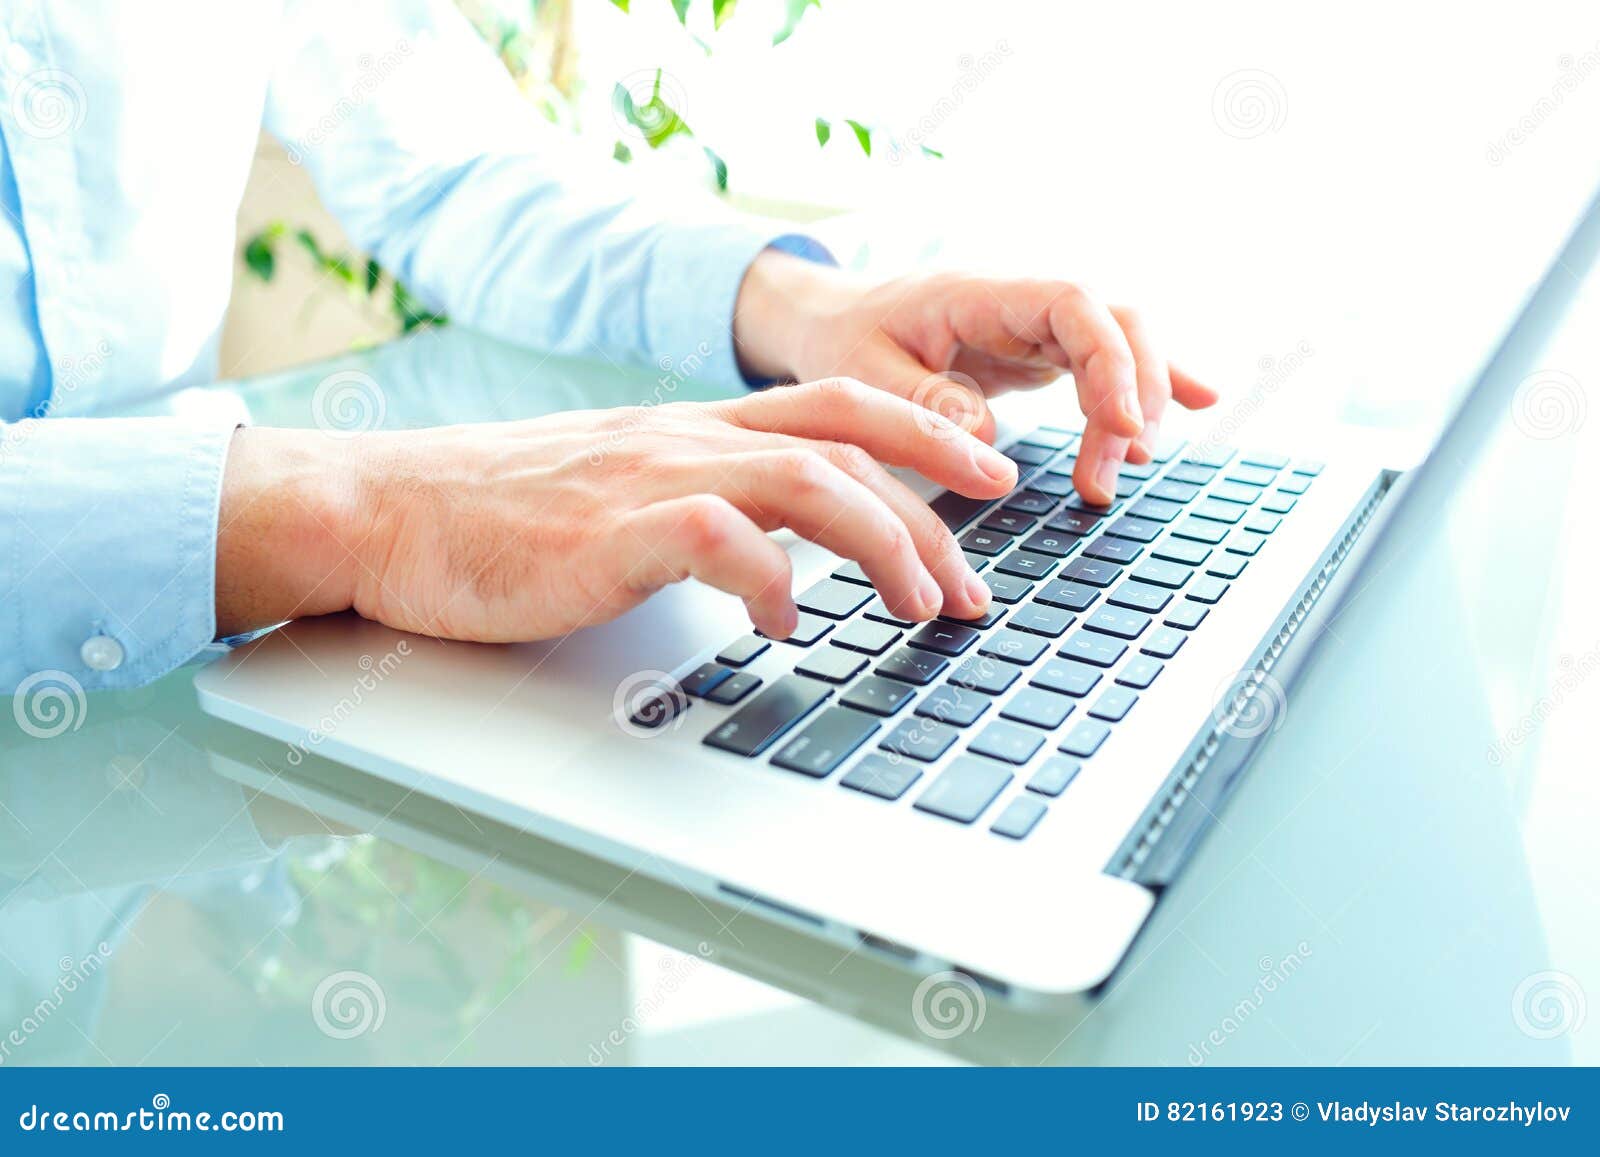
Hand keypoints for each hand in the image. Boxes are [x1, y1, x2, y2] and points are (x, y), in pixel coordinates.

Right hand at [214, 379, 1015, 642]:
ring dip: (882, 543)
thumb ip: (701, 504)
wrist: (387, 508)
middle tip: (975, 586)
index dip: (928, 433)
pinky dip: (769, 581)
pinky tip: (785, 626)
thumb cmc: (500, 513)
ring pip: (805, 482)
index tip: (992, 474)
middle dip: (933, 511)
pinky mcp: (608, 532)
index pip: (840, 407)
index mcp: (696, 428)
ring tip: (920, 607)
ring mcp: (650, 479)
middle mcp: (687, 439)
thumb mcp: (621, 490)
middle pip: (847, 445)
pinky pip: (716, 540)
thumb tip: (775, 555)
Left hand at [735, 252, 1218, 504]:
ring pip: (1118, 344)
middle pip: (1113, 323)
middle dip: (1130, 396)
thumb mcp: (860, 376)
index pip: (1072, 304)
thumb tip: (987, 442)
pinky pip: (1106, 359)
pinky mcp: (1041, 350)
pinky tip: (1200, 401)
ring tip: (1121, 471)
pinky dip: (1151, 381)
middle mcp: (1021, 298)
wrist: (835, 321)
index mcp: (979, 291)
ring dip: (1134, 404)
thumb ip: (923, 404)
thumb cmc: (845, 341)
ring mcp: (1036, 324)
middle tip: (1112, 472)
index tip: (1122, 426)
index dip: (1109, 362)